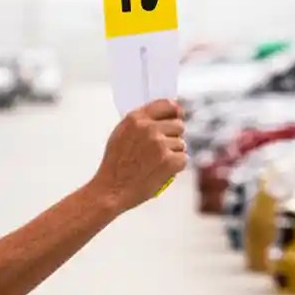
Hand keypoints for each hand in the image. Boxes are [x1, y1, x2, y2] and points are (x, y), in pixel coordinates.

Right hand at [89, 99, 187, 213]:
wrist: (110, 190)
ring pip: (181, 144)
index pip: (166, 104)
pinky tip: (160, 172)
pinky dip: (175, 167)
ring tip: (154, 164)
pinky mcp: (169, 160)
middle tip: (160, 151)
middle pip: (179, 125)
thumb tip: (165, 114)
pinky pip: (183, 159)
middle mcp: (149, 128)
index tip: (178, 115)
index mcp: (136, 119)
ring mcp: (160, 144)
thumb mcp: (121, 135)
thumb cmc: (115, 165)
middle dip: (174, 137)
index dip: (175, 111)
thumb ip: (141, 123)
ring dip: (173, 154)